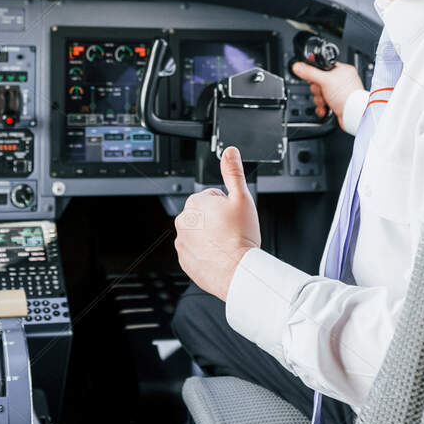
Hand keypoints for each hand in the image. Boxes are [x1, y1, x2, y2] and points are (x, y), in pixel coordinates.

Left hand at [174, 146, 259, 301]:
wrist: (238, 271)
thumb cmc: (241, 236)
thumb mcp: (242, 198)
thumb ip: (233, 172)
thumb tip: (229, 152)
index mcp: (195, 202)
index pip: (212, 197)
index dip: (227, 206)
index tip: (234, 217)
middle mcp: (183, 221)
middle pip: (204, 215)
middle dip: (217, 220)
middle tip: (232, 231)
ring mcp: (182, 241)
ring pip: (199, 233)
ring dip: (211, 236)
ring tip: (227, 244)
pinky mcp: (184, 259)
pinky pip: (195, 251)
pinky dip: (206, 252)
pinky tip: (219, 255)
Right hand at [290, 60, 363, 122]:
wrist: (353, 115)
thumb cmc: (348, 96)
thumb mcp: (325, 80)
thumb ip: (310, 72)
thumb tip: (297, 66)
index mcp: (342, 70)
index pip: (323, 67)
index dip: (315, 73)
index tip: (312, 78)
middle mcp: (341, 80)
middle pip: (319, 81)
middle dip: (317, 89)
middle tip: (322, 91)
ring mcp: (339, 92)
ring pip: (320, 93)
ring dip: (319, 99)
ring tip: (325, 101)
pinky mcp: (337, 103)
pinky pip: (324, 102)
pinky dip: (322, 106)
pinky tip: (325, 108)